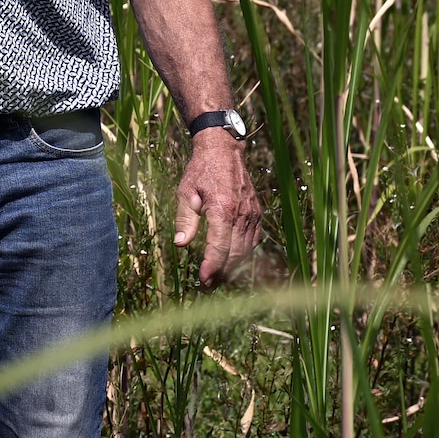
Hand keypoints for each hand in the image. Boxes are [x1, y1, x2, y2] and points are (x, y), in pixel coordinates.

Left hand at [174, 133, 262, 286]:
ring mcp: (252, 214)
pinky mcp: (257, 213)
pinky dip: (243, 254)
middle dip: (221, 273)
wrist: (223, 150)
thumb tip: (180, 245)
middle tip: (206, 287)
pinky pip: (253, 240)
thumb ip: (184, 219)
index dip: (211, 267)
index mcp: (223, 209)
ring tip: (217, 279)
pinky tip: (232, 261)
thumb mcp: (185, 192)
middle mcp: (242, 214)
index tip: (202, 281)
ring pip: (246, 250)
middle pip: (234, 254)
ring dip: (232, 267)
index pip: (219, 247)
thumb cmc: (201, 170)